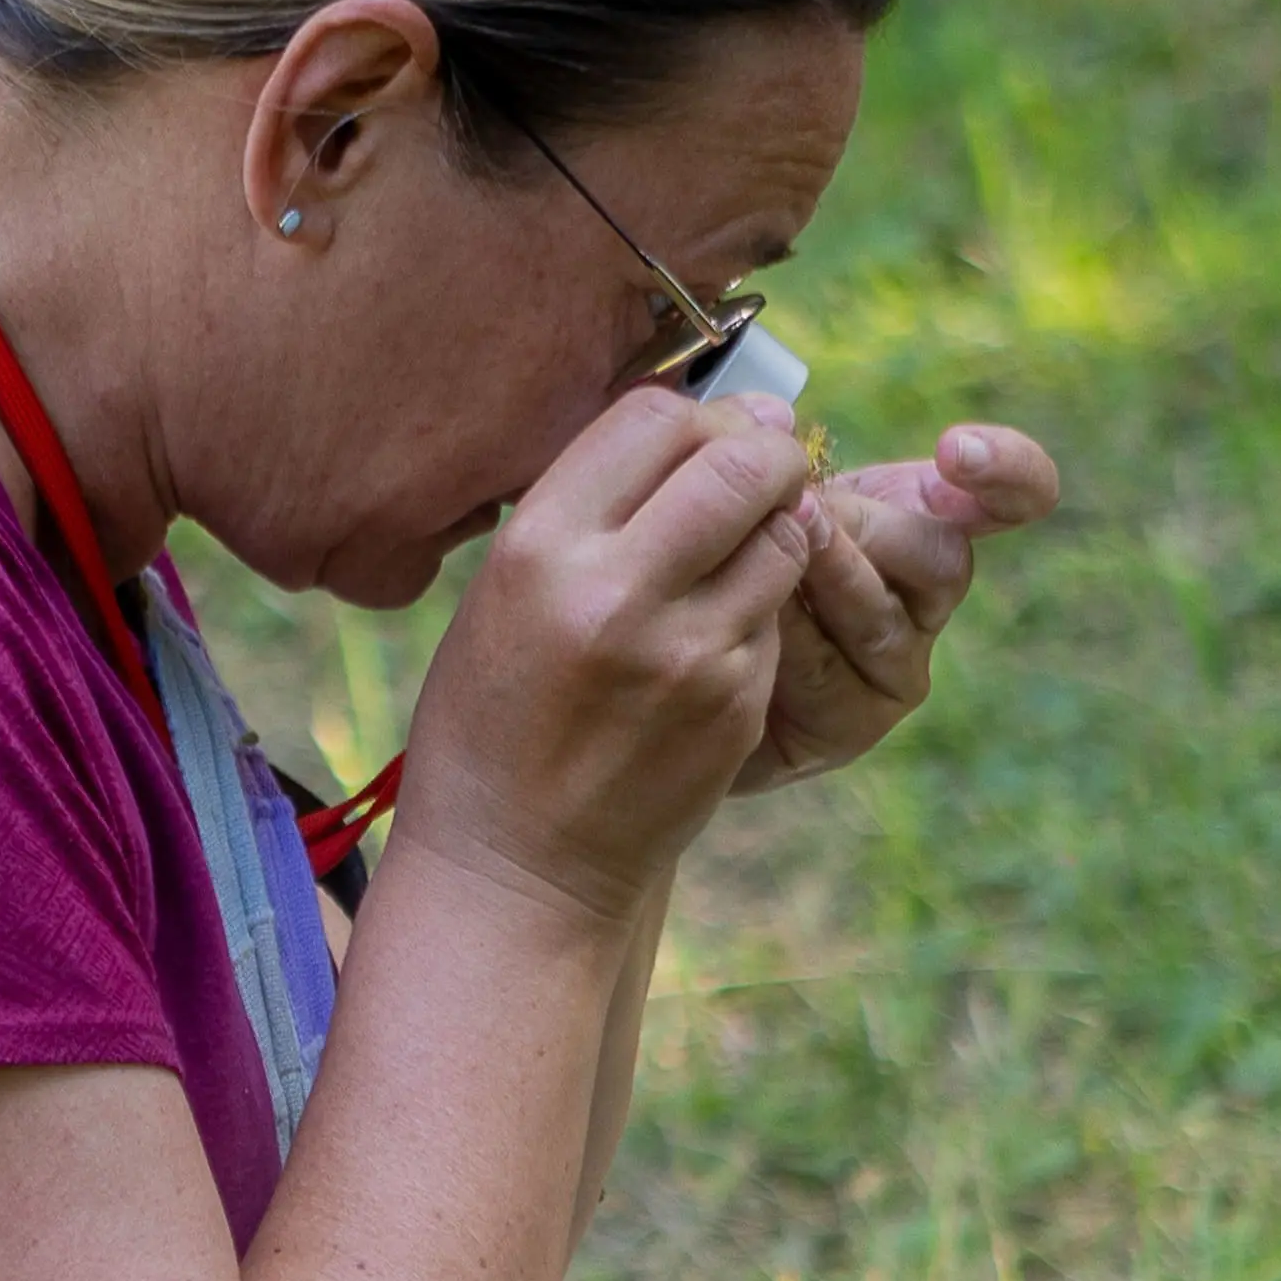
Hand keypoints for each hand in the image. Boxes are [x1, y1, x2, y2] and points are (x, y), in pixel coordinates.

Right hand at [400, 390, 819, 922]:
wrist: (517, 866)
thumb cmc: (496, 715)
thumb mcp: (504, 592)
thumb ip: (587, 508)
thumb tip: (702, 424)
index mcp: (538, 550)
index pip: (653, 419)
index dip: (695, 413)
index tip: (710, 432)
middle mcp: (616, 593)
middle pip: (740, 463)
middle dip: (767, 449)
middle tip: (766, 460)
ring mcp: (688, 654)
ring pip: (783, 534)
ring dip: (778, 522)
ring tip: (743, 543)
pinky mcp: (736, 706)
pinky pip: (777, 614)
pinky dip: (762, 603)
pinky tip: (719, 628)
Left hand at [733, 422, 1062, 793]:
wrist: (681, 658)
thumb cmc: (731, 552)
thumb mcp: (762, 487)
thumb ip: (787, 459)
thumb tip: (778, 428)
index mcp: (925, 516)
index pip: (1014, 495)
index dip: (1010, 470)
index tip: (955, 450)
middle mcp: (926, 593)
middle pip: (942, 554)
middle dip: (863, 528)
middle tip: (798, 507)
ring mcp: (898, 662)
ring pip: (881, 616)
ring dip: (822, 575)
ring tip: (770, 545)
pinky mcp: (857, 720)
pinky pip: (828, 671)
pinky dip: (783, 634)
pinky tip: (744, 614)